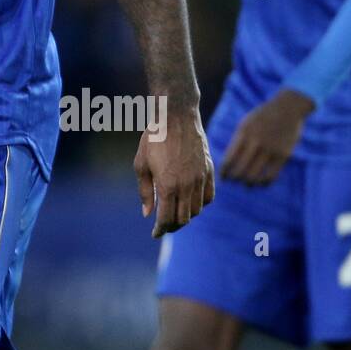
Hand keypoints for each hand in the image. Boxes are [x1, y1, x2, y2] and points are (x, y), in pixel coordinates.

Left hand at [134, 106, 214, 237]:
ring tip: (176, 214)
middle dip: (172, 226)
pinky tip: (191, 203)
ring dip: (186, 216)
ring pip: (196, 210)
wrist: (176, 116)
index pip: (166, 219)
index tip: (155, 233)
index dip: (160, 230)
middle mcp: (186, 185)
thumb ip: (146, 192)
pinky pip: (209, 197)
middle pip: (183, 219)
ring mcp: (200, 178)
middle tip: (164, 226)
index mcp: (168, 185)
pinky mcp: (208, 170)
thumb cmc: (154, 139)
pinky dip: (201, 205)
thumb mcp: (141, 165)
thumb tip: (148, 214)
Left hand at [219, 88, 314, 186]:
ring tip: (248, 183)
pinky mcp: (283, 155)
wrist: (288, 107)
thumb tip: (228, 164)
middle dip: (235, 180)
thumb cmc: (263, 117)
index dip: (224, 172)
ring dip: (248, 184)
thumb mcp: (246, 123)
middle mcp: (256, 142)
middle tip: (235, 181)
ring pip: (254, 177)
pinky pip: (271, 176)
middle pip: (240, 171)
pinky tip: (261, 182)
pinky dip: (264, 183)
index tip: (224, 177)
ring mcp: (270, 149)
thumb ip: (237, 142)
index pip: (229, 160)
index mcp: (243, 133)